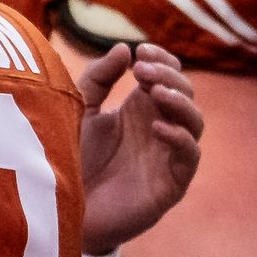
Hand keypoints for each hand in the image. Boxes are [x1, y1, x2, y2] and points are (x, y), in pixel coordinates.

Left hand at [77, 43, 201, 254]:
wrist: (61, 209)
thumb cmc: (70, 158)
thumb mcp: (80, 110)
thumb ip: (98, 79)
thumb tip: (124, 47)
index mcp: (140, 109)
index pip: (167, 77)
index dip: (162, 60)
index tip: (141, 50)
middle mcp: (158, 129)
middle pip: (184, 93)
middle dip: (169, 75)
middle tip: (143, 69)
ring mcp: (167, 155)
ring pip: (195, 121)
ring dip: (180, 102)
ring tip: (155, 91)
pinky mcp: (170, 183)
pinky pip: (189, 157)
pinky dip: (180, 138)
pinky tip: (157, 126)